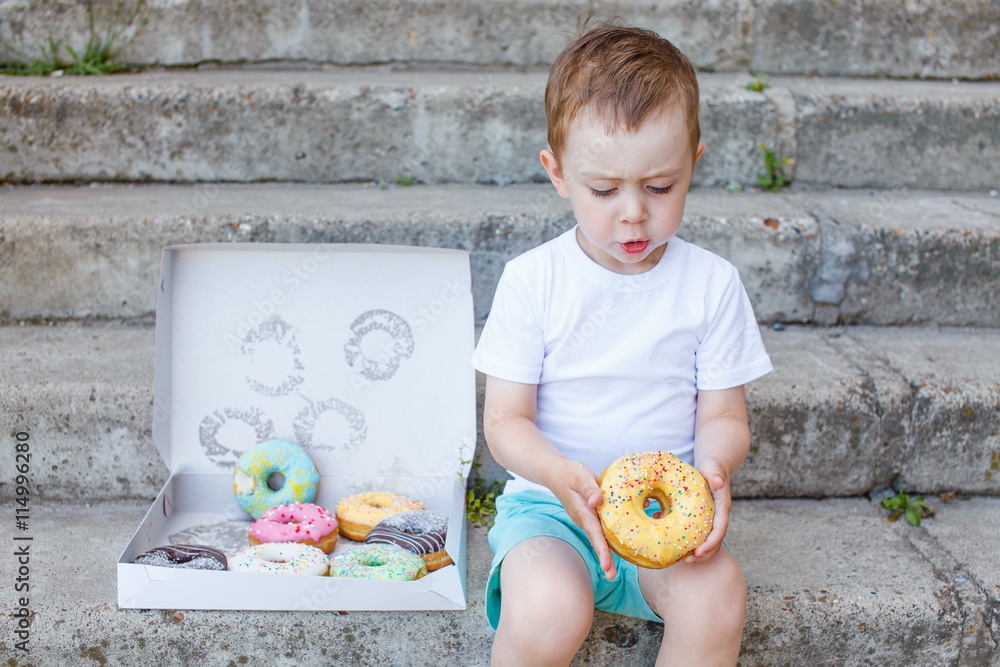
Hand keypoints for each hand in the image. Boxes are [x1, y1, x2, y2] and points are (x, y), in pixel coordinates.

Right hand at [549, 460, 617, 580]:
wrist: (556, 474)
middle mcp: (585, 519)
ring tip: (613, 572)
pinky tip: (621, 546)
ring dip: (607, 553)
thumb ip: (590, 488)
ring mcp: (587, 520)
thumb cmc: (570, 473)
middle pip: (597, 541)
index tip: (606, 566)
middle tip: (612, 576)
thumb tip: (598, 501)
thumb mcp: (580, 476)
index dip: (601, 550)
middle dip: (605, 559)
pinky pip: (602, 529)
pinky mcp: (591, 517)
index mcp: (583, 511)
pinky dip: (610, 539)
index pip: (594, 533)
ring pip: (600, 537)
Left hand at [684, 457, 731, 563]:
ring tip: (678, 559)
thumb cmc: (713, 467)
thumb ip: (716, 474)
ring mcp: (710, 520)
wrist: (713, 468)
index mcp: (722, 508)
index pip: (719, 530)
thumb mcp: (713, 468)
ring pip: (705, 541)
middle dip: (703, 555)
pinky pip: (695, 534)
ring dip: (694, 552)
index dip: (710, 544)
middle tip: (687, 561)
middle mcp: (717, 518)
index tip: (698, 552)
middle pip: (714, 542)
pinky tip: (670, 540)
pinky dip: (686, 540)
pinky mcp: (701, 520)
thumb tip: (718, 481)